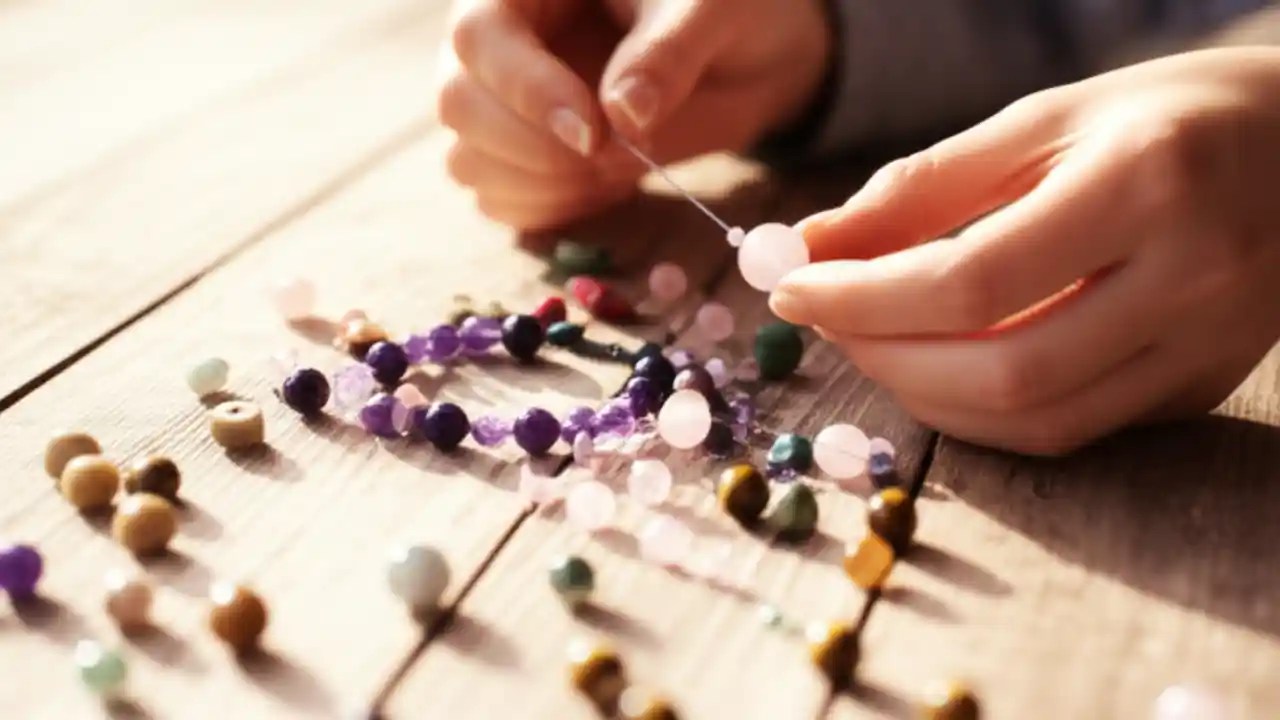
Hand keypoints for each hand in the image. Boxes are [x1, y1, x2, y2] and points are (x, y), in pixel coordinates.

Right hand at [436, 0, 832, 229]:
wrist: (747, 49)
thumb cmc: (727, 4)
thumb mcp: (711, 8)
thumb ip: (668, 53)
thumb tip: (623, 112)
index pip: (478, 36)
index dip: (527, 91)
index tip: (592, 133)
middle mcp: (500, 44)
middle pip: (458, 103)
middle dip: (532, 148)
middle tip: (611, 155)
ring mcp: (506, 104)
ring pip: (468, 160)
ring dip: (539, 185)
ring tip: (618, 168)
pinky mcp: (527, 158)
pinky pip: (500, 199)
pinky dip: (547, 210)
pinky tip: (605, 187)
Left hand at [770, 48, 1279, 454]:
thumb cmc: (1169, 115)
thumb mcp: (1046, 120)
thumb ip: (926, 187)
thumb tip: (815, 244)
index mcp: (1147, 185)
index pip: (971, 281)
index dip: (862, 297)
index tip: (792, 284)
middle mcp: (1188, 279)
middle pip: (1000, 370)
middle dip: (883, 353)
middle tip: (825, 317)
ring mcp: (1202, 349)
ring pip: (1033, 419)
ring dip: (924, 393)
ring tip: (872, 340)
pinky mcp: (1197, 388)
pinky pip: (1068, 428)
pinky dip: (983, 412)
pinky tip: (938, 370)